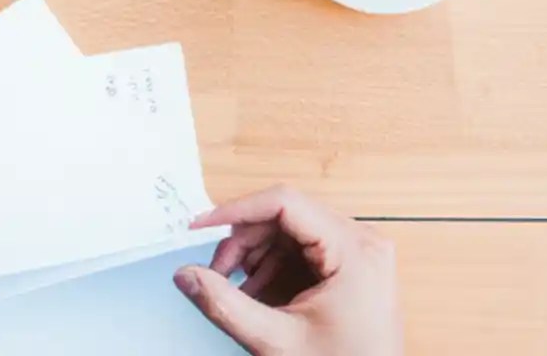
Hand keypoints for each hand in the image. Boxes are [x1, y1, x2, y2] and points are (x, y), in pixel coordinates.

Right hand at [174, 186, 401, 355]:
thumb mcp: (277, 341)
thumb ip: (225, 305)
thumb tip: (184, 275)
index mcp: (354, 250)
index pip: (285, 203)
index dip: (236, 210)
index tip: (199, 226)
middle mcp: (361, 241)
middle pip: (284, 217)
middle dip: (244, 243)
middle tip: (216, 275)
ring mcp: (358, 252)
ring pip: (288, 233)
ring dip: (256, 258)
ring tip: (240, 295)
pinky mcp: (350, 266)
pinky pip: (301, 250)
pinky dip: (273, 268)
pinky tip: (260, 297)